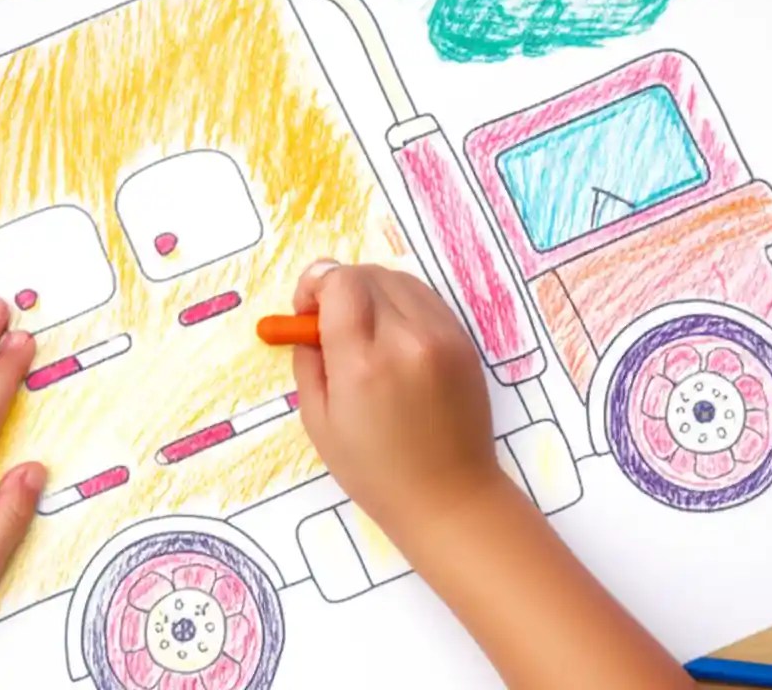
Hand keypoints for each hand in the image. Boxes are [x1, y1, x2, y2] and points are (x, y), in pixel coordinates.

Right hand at [291, 261, 503, 534]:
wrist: (449, 497)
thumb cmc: (374, 471)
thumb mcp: (318, 421)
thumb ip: (308, 361)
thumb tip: (308, 321)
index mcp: (363, 363)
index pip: (339, 283)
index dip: (315, 286)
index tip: (307, 312)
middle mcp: (407, 339)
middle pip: (366, 274)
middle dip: (340, 288)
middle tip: (330, 323)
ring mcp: (443, 336)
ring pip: (398, 279)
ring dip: (372, 293)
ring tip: (364, 332)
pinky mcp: (465, 341)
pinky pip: (426, 298)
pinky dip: (402, 305)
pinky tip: (394, 339)